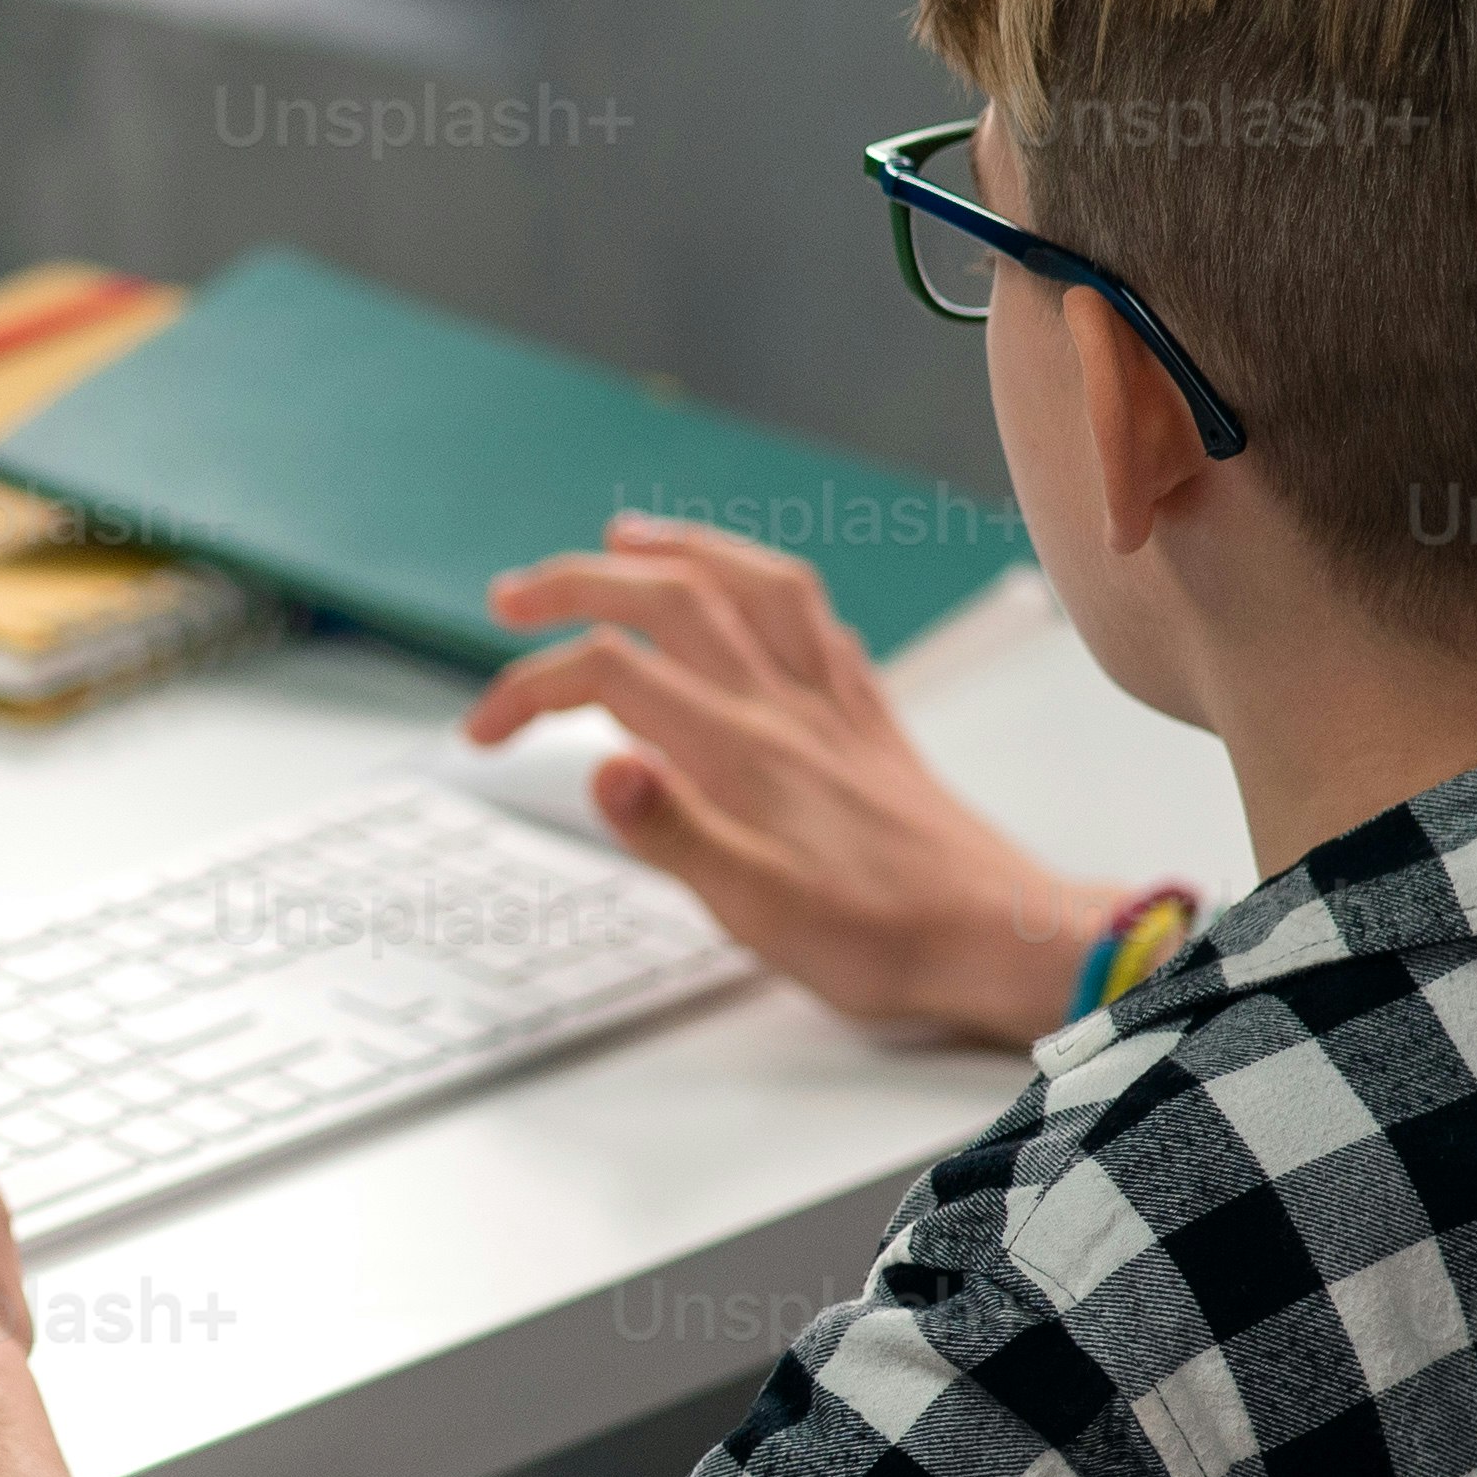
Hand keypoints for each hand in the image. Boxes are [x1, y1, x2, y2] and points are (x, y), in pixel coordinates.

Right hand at [471, 514, 1138, 1047]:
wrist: (995, 934)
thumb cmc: (878, 937)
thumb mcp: (754, 911)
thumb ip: (671, 833)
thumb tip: (599, 768)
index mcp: (740, 752)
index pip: (609, 677)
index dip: (528, 689)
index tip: (481, 732)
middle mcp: (782, 706)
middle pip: (667, 600)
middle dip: (577, 584)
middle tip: (512, 597)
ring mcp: (829, 701)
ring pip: (746, 585)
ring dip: (675, 550)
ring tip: (623, 539)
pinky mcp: (865, 714)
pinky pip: (809, 614)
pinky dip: (759, 580)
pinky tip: (747, 591)